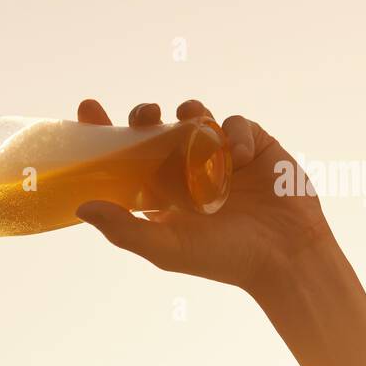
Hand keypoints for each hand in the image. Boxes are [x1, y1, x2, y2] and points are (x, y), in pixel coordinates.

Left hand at [72, 98, 337, 297]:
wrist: (284, 257)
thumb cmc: (222, 258)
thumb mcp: (165, 248)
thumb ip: (124, 229)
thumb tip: (81, 207)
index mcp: (160, 193)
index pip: (124, 156)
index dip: (104, 130)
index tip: (87, 106)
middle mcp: (186, 171)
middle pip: (155, 131)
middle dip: (144, 116)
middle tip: (145, 115)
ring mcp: (221, 157)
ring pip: (196, 118)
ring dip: (189, 112)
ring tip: (190, 119)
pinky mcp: (254, 147)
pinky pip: (237, 124)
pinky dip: (235, 133)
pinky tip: (240, 156)